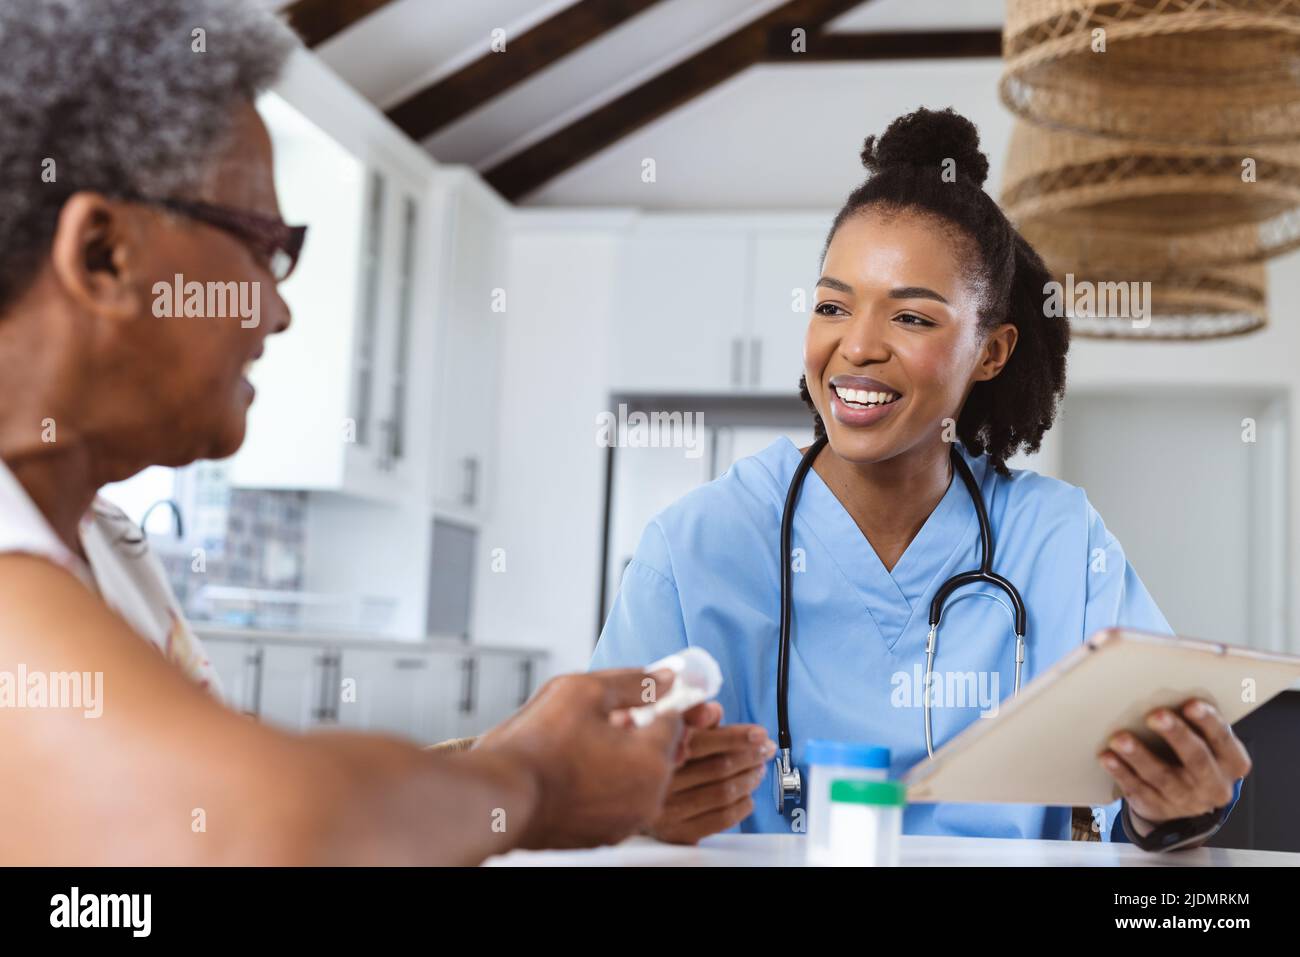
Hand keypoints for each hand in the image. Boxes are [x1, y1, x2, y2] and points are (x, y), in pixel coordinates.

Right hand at [475, 668, 683, 850]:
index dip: (655, 701)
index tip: (639, 695)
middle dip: (638, 731)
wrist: (498, 800)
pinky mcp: (602, 836)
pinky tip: (574, 769)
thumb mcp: (585, 691)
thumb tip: (664, 678)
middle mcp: (647, 798)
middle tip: (603, 718)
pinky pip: (616, 800)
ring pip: (637, 777)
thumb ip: (633, 683)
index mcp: (651, 761)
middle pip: (657, 751)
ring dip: (621, 757)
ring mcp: (625, 821)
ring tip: (582, 743)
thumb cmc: (536, 748)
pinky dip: (604, 783)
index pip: (674, 720)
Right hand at [647, 701, 774, 843]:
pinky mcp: (675, 831)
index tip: (758, 733)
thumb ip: (688, 717)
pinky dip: (741, 806)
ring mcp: (667, 810)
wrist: (616, 793)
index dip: (737, 736)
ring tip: (758, 768)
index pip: (703, 741)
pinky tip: (747, 796)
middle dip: (750, 755)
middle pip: (719, 767)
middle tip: (765, 748)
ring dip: (749, 779)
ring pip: (723, 792)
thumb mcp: (659, 727)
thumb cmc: (645, 755)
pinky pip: (720, 819)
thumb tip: (714, 711)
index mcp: (654, 751)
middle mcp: (659, 782)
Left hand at [1098, 699, 1250, 833]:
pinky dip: (1121, 772)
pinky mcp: (1159, 808)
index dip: (1208, 721)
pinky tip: (1107, 757)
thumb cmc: (1196, 754)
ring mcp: (1186, 800)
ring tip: (1119, 738)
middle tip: (1155, 715)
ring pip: (1162, 776)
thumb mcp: (1208, 742)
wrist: (1186, 799)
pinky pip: (1138, 789)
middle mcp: (1214, 785)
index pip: (1223, 739)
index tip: (1190, 704)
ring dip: (1139, 756)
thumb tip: (1168, 690)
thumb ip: (1198, 722)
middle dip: (1176, 735)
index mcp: (1232, 762)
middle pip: (1196, 758)